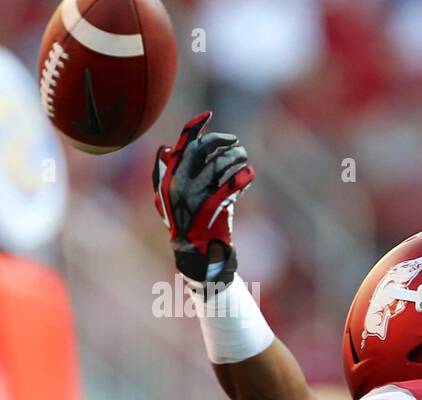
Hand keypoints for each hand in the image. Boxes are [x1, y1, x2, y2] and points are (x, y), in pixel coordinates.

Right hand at [153, 111, 254, 284]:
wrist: (196, 256)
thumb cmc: (186, 225)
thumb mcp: (168, 200)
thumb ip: (166, 174)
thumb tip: (167, 148)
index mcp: (167, 179)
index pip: (180, 146)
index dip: (194, 127)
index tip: (208, 115)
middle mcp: (178, 185)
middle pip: (202, 151)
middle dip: (221, 141)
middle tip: (236, 142)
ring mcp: (195, 197)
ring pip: (219, 166)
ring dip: (235, 157)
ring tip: (243, 157)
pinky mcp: (212, 209)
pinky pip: (231, 186)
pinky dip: (242, 177)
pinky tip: (249, 174)